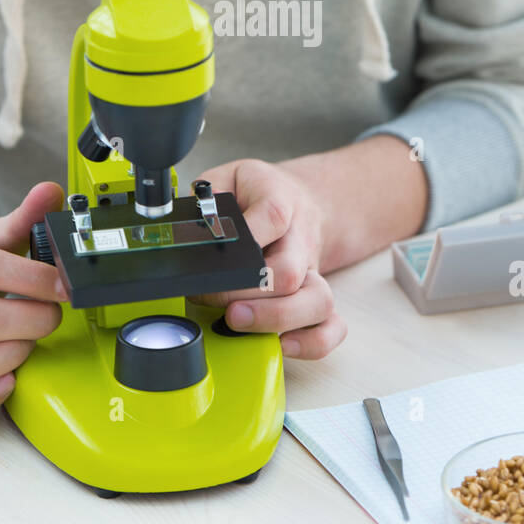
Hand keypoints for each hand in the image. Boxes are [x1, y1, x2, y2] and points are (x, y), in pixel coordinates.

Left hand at [192, 158, 346, 359]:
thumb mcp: (228, 178)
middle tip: (217, 301)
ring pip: (317, 300)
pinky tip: (282, 345)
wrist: (301, 201)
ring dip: (276, 319)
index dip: (246, 240)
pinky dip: (312, 342)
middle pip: (289, 271)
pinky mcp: (317, 296)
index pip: (273, 216)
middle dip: (250, 294)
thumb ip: (207, 196)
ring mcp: (311, 270)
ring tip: (238, 322)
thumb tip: (191, 222)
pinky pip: (332, 325)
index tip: (213, 259)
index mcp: (279, 200)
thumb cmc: (257, 194)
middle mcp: (300, 239)